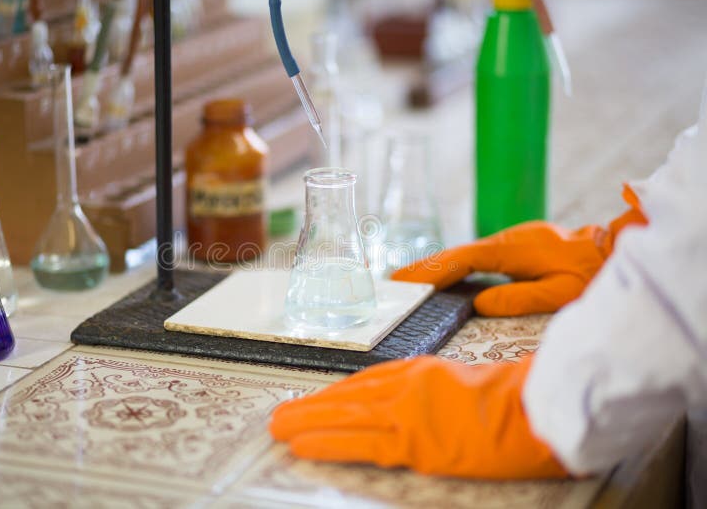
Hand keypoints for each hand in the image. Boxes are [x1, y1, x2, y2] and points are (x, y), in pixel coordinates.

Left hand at [270, 356, 566, 478]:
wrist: (537, 406)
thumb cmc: (516, 396)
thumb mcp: (470, 381)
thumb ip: (438, 390)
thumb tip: (425, 410)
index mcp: (422, 371)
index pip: (368, 381)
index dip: (338, 393)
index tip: (317, 400)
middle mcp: (407, 387)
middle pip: (348, 395)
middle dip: (312, 405)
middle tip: (282, 413)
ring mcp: (408, 414)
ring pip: (345, 415)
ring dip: (307, 421)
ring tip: (279, 428)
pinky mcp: (414, 443)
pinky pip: (360, 443)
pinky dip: (327, 443)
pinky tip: (302, 446)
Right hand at [392, 186, 646, 315]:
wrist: (611, 251)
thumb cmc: (590, 275)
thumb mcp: (561, 294)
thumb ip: (520, 298)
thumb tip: (479, 304)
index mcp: (513, 250)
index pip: (462, 260)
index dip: (432, 271)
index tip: (405, 282)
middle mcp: (506, 241)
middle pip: (456, 254)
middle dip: (424, 268)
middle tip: (392, 284)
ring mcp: (509, 242)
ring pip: (464, 254)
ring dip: (437, 267)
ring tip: (408, 284)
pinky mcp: (513, 247)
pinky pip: (475, 258)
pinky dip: (453, 267)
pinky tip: (442, 279)